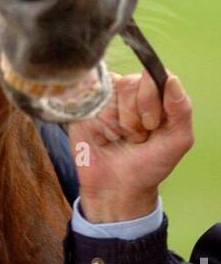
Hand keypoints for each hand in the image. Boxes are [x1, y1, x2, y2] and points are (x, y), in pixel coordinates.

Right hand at [67, 71, 193, 222]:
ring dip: (115, 124)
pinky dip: (98, 125)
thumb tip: (172, 79)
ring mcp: (102, 96)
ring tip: (117, 138)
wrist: (116, 188)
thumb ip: (181, 110)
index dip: (150, 101)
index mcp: (152, 93)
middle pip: (129, 83)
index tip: (152, 125)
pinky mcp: (81, 105)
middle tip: (135, 136)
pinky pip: (89, 102)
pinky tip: (101, 137)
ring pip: (108, 95)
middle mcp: (126, 89)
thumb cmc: (148, 164)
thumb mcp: (176, 141)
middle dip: (133, 117)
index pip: (151, 76)